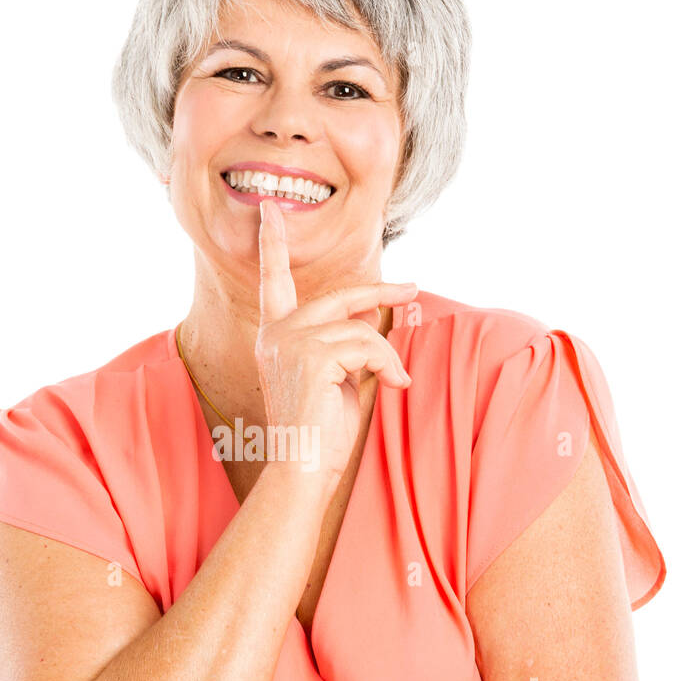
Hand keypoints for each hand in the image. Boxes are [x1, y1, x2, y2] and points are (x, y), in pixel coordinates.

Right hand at [255, 197, 415, 492]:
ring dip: (386, 355)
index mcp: (274, 338)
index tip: (270, 210)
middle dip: (379, 291)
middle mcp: (275, 334)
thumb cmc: (322, 433)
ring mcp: (289, 342)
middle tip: (411, 289)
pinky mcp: (311, 354)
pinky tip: (393, 386)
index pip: (273, 282)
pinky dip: (388, 363)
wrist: (302, 470)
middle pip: (338, 296)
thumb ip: (346, 345)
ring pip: (359, 327)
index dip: (273, 245)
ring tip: (395, 380)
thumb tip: (377, 317)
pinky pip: (366, 343)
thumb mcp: (336, 378)